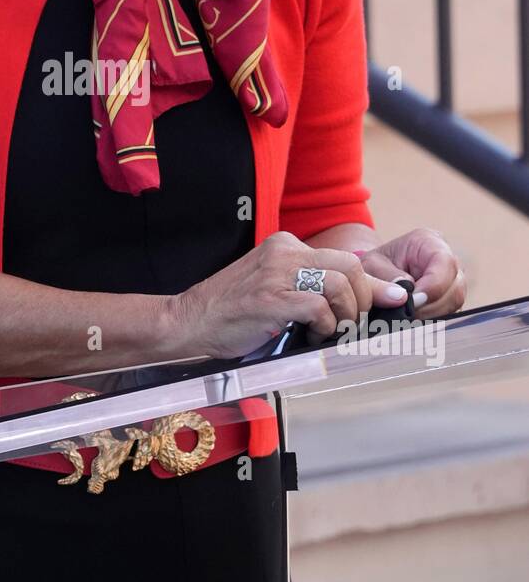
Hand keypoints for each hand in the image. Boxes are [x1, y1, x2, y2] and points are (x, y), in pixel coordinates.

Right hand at [176, 231, 416, 361]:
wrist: (188, 322)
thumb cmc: (233, 313)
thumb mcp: (275, 290)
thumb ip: (311, 288)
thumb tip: (361, 299)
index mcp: (286, 246)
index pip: (344, 258)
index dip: (373, 283)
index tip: (394, 299)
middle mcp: (283, 252)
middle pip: (350, 266)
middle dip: (364, 299)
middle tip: (355, 323)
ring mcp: (276, 273)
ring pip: (339, 284)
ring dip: (346, 315)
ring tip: (330, 331)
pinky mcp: (270, 298)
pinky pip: (317, 307)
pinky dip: (325, 326)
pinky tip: (312, 335)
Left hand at [355, 227, 466, 317]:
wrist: (376, 273)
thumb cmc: (374, 265)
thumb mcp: (372, 266)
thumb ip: (386, 277)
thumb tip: (404, 295)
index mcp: (429, 242)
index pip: (446, 263)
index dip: (433, 286)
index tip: (413, 301)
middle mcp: (447, 260)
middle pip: (455, 287)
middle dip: (431, 305)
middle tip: (408, 315)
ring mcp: (452, 280)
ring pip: (455, 302)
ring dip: (432, 315)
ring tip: (408, 318)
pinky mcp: (450, 298)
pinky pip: (451, 312)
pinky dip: (432, 319)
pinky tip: (415, 322)